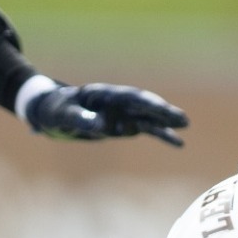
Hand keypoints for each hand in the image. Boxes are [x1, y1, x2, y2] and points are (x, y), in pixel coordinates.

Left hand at [25, 80, 188, 145]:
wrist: (52, 114)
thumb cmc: (54, 110)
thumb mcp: (61, 115)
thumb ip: (79, 119)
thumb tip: (100, 127)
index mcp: (103, 95)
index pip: (128, 97)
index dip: (145, 102)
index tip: (160, 108)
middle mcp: (118, 103)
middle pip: (144, 105)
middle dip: (162, 111)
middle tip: (182, 118)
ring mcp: (123, 114)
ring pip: (149, 117)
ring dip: (166, 121)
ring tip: (185, 124)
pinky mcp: (125, 126)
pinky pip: (147, 130)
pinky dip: (162, 134)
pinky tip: (178, 143)